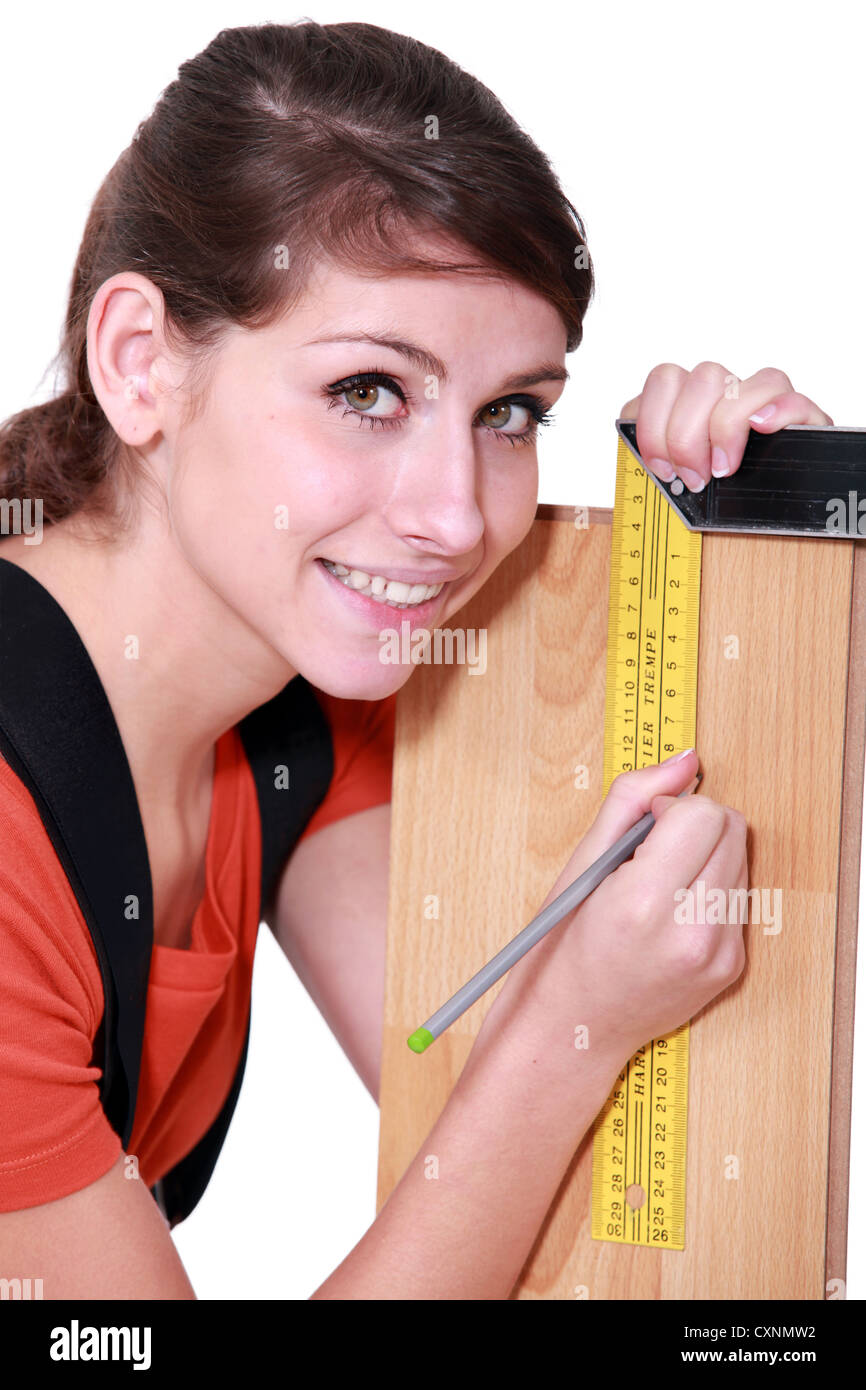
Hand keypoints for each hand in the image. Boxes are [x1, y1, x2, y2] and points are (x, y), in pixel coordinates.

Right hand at [487, 751, 747, 1066]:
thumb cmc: (563, 945)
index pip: (703, 814)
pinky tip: (670, 912)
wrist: (573, 1027)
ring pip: (740, 858)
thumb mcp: (582, 862)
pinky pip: (738, 897)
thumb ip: (633, 798)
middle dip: (694, 825)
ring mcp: (719, 953)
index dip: (672, 807)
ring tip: (657, 886)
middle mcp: (692, 931)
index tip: (645, 826)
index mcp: (646, 901)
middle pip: (731, 830)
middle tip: (649, 853)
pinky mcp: (732, 965)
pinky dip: (709, 890)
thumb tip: (685, 761)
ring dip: (705, 856)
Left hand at [619, 362, 833, 492]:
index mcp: (690, 405)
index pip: (665, 380)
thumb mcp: (673, 488)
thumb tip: (645, 464)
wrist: (765, 530)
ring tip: (724, 469)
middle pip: (703, 377)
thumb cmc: (712, 505)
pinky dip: (777, 409)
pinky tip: (763, 428)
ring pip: (740, 381)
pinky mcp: (801, 419)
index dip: (655, 425)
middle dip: (687, 435)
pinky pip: (792, 397)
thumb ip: (652, 466)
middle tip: (694, 477)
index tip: (663, 468)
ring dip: (724, 426)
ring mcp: (764, 404)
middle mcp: (725, 397)